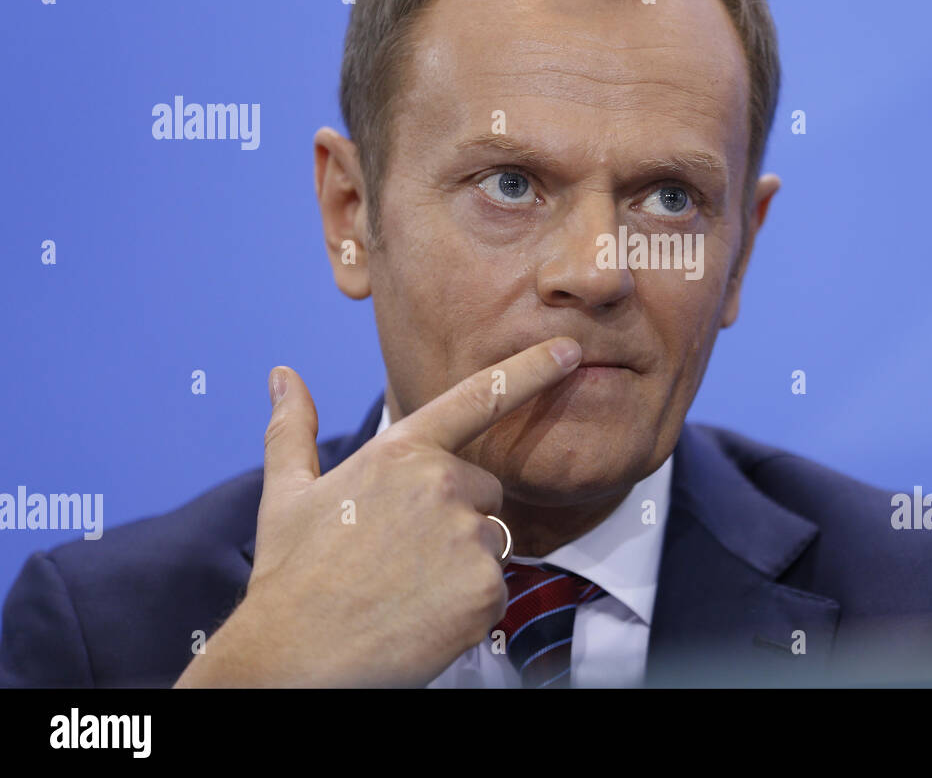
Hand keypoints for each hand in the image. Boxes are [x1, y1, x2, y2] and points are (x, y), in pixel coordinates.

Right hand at [174, 336, 582, 686]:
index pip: (479, 397)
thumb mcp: (287, 495)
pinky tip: (423, 617)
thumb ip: (293, 429)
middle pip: (485, 490)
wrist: (294, 661)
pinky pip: (495, 589)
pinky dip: (468, 606)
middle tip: (404, 555)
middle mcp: (442, 485)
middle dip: (458, 516)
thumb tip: (283, 375)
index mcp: (401, 453)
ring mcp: (468, 539)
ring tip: (407, 588)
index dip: (531, 369)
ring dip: (463, 562)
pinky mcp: (486, 591)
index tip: (568, 350)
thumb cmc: (291, 578)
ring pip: (491, 541)